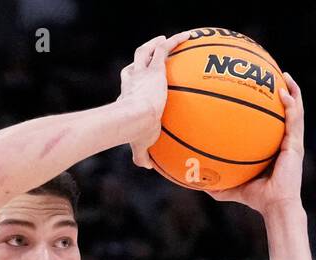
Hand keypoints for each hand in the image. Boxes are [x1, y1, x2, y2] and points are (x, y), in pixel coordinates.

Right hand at [116, 33, 187, 168]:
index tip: (140, 84)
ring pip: (144, 52)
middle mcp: (132, 82)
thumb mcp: (140, 146)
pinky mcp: (154, 68)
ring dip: (154, 44)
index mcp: (128, 98)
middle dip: (140, 60)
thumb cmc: (135, 133)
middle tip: (149, 56)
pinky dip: (175, 41)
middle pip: (133, 66)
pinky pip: (163, 49)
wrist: (136, 119)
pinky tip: (187, 36)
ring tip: (164, 40)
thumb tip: (148, 167)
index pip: (129, 87)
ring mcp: (142, 73)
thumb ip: (142, 156)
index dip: (133, 84)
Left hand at [205, 72, 304, 214]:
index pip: (271, 123)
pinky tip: (284, 93)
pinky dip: (291, 104)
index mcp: (272, 147)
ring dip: (292, 91)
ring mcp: (292, 142)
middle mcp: (284, 141)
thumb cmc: (256, 198)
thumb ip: (215, 182)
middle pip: (284, 112)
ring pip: (295, 111)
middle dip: (281, 92)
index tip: (257, 92)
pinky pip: (294, 120)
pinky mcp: (296, 145)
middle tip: (271, 75)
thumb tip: (193, 181)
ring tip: (284, 76)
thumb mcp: (231, 187)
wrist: (274, 206)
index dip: (267, 107)